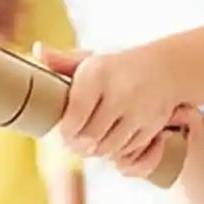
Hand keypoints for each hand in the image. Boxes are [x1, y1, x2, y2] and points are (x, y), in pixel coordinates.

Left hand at [36, 43, 180, 165]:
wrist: (166, 67)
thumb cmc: (118, 68)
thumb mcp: (91, 60)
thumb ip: (62, 61)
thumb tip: (37, 51)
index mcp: (99, 73)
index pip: (75, 117)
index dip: (66, 132)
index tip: (64, 131)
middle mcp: (120, 92)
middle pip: (89, 138)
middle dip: (77, 145)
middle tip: (74, 141)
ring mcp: (139, 111)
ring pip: (108, 149)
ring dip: (95, 151)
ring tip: (90, 141)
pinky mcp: (152, 126)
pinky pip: (127, 152)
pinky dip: (116, 152)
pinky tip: (110, 141)